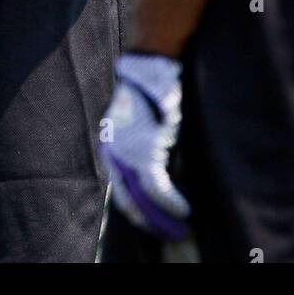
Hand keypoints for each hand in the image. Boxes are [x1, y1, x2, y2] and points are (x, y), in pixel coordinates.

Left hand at [101, 52, 189, 240]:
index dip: (136, 209)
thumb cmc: (149, 86)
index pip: (120, 187)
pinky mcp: (148, 149)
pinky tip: (183, 210)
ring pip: (144, 197)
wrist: (150, 61)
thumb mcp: (140, 118)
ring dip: (162, 215)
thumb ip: (144, 144)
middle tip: (168, 233)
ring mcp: (130, 152)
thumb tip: (162, 173)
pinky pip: (158, 186)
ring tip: (180, 226)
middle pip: (129, 199)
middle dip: (149, 220)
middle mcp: (115, 151)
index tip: (150, 222)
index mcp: (110, 145)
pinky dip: (171, 201)